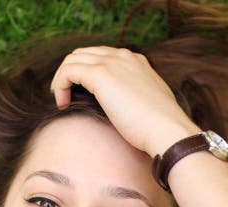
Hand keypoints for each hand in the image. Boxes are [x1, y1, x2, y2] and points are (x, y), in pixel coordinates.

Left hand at [50, 46, 199, 157]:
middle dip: (70, 72)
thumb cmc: (160, 128)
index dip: (85, 73)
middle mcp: (123, 56)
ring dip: (62, 79)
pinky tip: (63, 104)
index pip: (101, 56)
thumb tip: (124, 108)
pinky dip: (60, 86)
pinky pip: (68, 71)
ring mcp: (112, 63)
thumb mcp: (148, 105)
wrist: (168, 131)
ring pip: (73, 59)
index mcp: (136, 61)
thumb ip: (135, 98)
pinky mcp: (101, 75)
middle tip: (65, 96)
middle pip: (84, 53)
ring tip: (62, 101)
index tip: (80, 94)